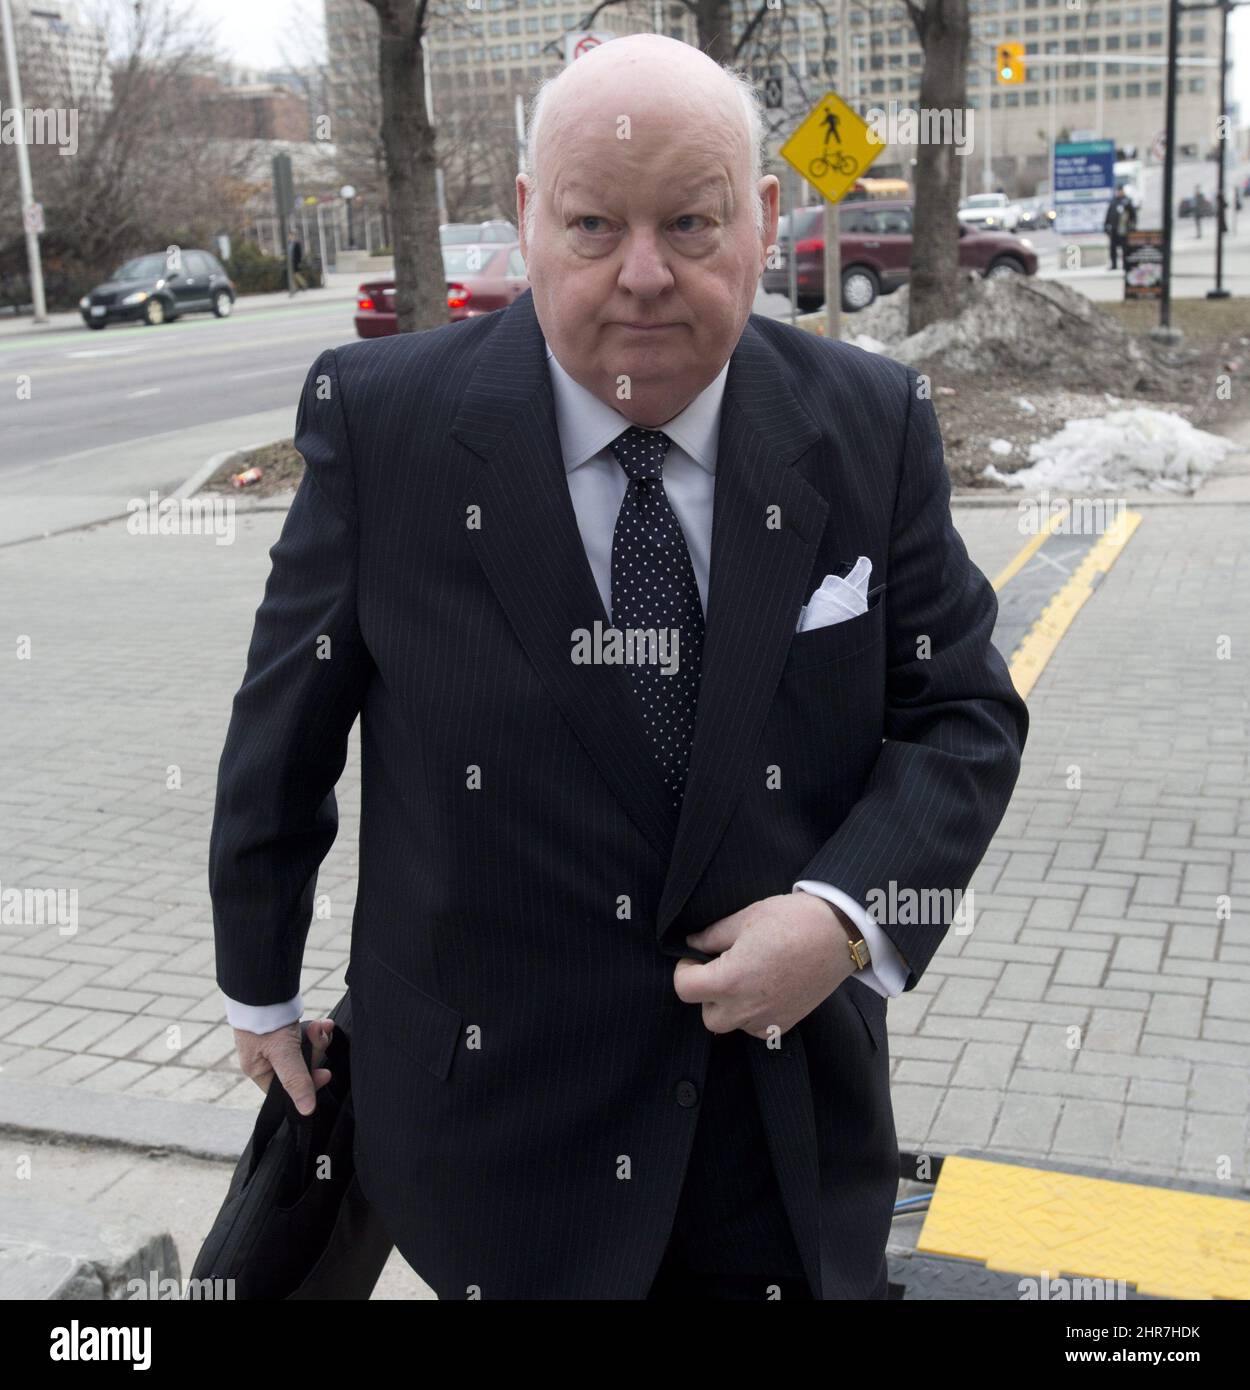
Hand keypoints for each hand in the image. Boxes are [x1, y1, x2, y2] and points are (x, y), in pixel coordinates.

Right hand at [233, 1018, 333, 1115]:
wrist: (262, 984)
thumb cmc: (265, 1019)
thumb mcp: (283, 1052)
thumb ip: (296, 1080)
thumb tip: (307, 1111)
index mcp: (258, 1070)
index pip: (286, 1089)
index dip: (308, 1083)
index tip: (326, 1074)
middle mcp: (265, 1058)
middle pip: (300, 1068)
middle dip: (315, 1051)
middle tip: (321, 1036)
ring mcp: (276, 1043)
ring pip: (306, 1050)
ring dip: (318, 1038)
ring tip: (323, 1026)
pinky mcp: (284, 1029)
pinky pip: (306, 1036)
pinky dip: (316, 1030)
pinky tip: (323, 1023)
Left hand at [673, 893, 857, 1040]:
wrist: (840, 933)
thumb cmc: (792, 920)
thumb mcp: (745, 918)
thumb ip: (712, 936)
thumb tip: (692, 943)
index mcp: (730, 980)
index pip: (684, 988)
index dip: (684, 969)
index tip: (695, 956)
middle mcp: (746, 1008)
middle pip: (707, 1015)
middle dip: (705, 993)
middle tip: (719, 967)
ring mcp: (768, 1020)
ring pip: (731, 1025)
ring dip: (728, 1006)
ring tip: (743, 977)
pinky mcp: (787, 1023)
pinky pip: (756, 1028)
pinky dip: (751, 1014)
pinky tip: (762, 989)